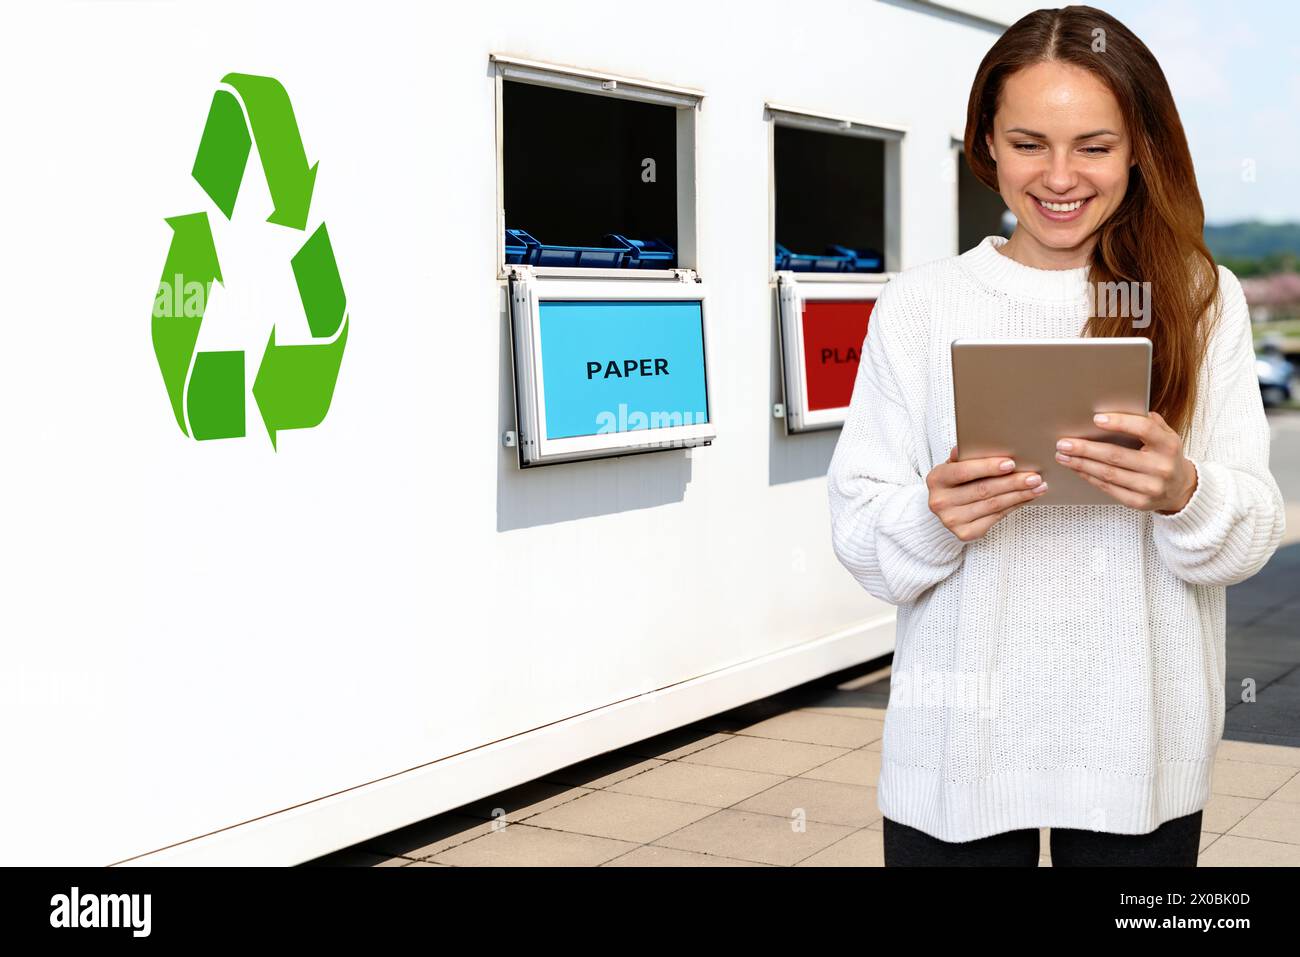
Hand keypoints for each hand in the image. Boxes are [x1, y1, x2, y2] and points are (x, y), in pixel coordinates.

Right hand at [926, 445, 1049, 540]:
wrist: (946, 508)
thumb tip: (981, 443)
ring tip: (1038, 487)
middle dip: (1012, 483)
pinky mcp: (965, 533)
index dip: (988, 467)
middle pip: (983, 490)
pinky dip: (1014, 506)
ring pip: (993, 505)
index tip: (1011, 463)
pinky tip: (1026, 498)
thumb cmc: (955, 482)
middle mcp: (940, 501)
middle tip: (1034, 476)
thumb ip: (965, 456)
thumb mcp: (954, 465)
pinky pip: (995, 518)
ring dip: (1019, 495)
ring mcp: (952, 520)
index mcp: (936, 479)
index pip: (963, 471)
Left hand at [1054, 411, 1197, 513]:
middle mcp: (1161, 467)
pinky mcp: (1139, 502)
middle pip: (1116, 455)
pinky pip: (1108, 488)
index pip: (1144, 429)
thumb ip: (1149, 422)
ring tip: (1063, 455)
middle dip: (1085, 448)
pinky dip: (1089, 477)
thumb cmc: (1166, 456)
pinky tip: (1077, 469)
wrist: (1180, 489)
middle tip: (1064, 443)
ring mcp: (1150, 487)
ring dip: (1081, 464)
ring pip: (1108, 474)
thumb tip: (1121, 408)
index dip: (1119, 423)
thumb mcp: (1166, 436)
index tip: (1096, 419)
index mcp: (1168, 445)